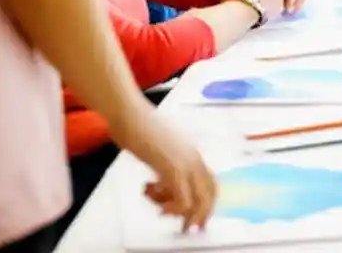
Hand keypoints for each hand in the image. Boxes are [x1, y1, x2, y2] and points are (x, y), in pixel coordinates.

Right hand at [108, 106, 216, 231]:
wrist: (130, 114)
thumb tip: (165, 180)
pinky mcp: (171, 168)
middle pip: (209, 194)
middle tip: (186, 227)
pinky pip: (181, 199)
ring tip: (157, 205)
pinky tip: (153, 199)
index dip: (206, 203)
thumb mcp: (162, 147)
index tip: (196, 218)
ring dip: (177, 211)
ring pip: (196, 201)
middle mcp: (194, 159)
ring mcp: (184, 163)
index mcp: (193, 153)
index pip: (211, 183)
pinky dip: (169, 207)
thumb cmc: (140, 127)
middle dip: (199, 215)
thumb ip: (169, 162)